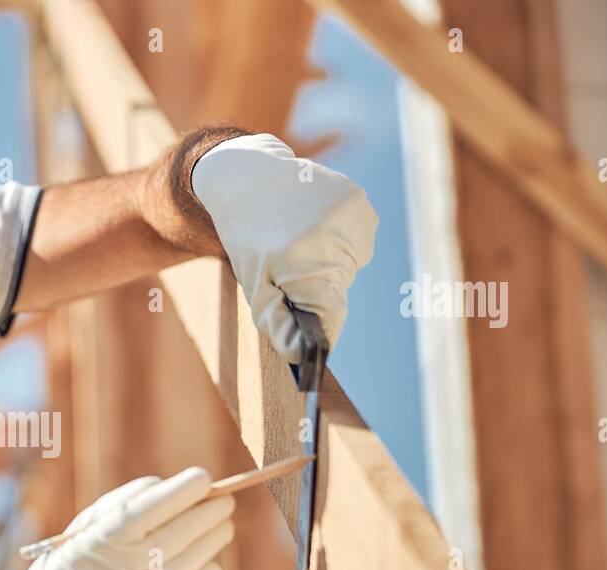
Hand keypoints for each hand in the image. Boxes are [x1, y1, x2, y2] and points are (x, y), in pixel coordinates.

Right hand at [0, 467, 234, 569]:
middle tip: (222, 501)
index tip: (201, 478)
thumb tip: (162, 486)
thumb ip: (113, 508)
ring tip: (221, 527)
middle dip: (210, 510)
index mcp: (102, 540)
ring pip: (200, 555)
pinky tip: (206, 564)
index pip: (156, 504)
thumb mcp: (73, 538)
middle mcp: (129, 566)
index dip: (185, 488)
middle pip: (186, 528)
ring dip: (215, 536)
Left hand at [191, 133, 377, 362]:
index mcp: (300, 261)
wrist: (249, 176)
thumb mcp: (253, 285)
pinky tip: (314, 223)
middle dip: (316, 290)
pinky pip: (359, 242)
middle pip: (339, 291)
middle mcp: (330, 237)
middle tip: (288, 266)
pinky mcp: (359, 201)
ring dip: (329, 264)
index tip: (311, 335)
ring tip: (299, 240)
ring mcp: (350, 216)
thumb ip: (277, 323)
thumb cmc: (247, 238)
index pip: (331, 316)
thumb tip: (301, 356)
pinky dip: (340, 241)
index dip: (322, 330)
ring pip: (351, 267)